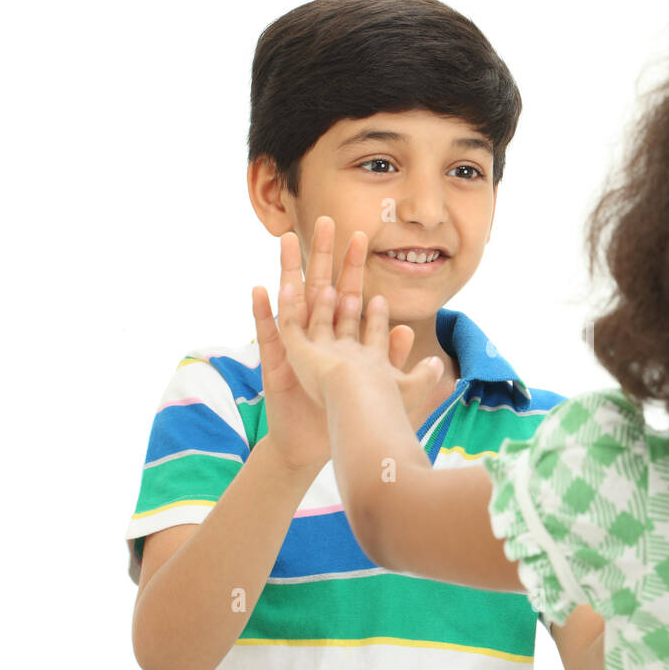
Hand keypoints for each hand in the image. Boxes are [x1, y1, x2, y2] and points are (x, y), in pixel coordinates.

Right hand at [275, 216, 443, 410]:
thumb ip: (389, 358)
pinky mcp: (274, 364)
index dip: (354, 268)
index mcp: (335, 337)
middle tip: (327, 222)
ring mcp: (291, 347)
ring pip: (290, 302)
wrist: (310, 447)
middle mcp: (312, 336)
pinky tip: (260, 290)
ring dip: (288, 271)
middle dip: (323, 256)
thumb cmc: (339, 416)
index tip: (362, 238)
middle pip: (319, 286)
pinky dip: (262, 314)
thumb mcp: (372, 385)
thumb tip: (409, 332)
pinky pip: (267, 336)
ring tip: (287, 241)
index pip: (346, 294)